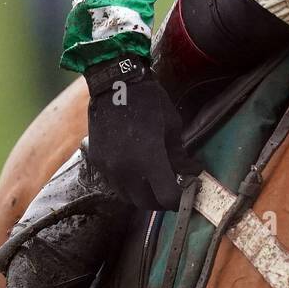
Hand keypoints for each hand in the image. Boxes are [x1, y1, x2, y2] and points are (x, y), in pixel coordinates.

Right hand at [85, 57, 201, 209]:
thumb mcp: (171, 125)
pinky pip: (114, 183)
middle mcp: (125, 168)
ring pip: (127, 197)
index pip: (166, 196)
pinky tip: (136, 173)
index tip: (186, 195)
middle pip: (145, 203)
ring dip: (142, 196)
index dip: (179, 200)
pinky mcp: (97, 162)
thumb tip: (192, 171)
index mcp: (148, 158)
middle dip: (161, 202)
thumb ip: (179, 154)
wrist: (115, 84)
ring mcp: (108, 167)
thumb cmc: (149, 101)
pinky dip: (127, 185)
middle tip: (171, 192)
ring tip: (154, 184)